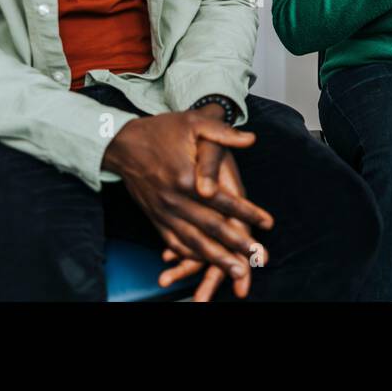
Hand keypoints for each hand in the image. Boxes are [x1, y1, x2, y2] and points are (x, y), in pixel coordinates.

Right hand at [102, 108, 273, 293]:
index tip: (268, 223)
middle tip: (258, 257)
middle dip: (237, 244)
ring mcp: (163, 211)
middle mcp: (175, 200)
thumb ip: (223, 132)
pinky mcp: (154, 217)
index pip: (224, 201)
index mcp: (187, 178)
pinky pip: (174, 242)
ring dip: (216, 258)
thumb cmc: (162, 130)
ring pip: (193, 241)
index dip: (248, 213)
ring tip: (237, 270)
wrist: (123, 143)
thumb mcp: (194, 122)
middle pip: (211, 227)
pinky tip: (204, 263)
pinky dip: (190, 255)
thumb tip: (251, 139)